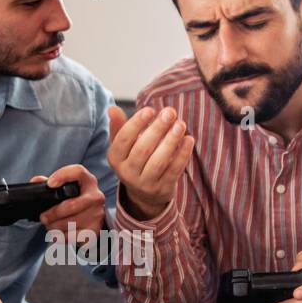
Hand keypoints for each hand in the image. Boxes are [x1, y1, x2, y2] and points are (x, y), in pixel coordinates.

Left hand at [30, 164, 105, 237]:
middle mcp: (96, 196)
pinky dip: (61, 236)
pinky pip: (72, 236)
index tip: (49, 184)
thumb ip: (51, 183)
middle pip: (71, 205)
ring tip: (50, 225)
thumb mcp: (66, 188)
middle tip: (43, 217)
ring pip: (70, 223)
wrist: (93, 219)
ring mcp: (97, 214)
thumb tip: (35, 181)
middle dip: (53, 213)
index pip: (78, 172)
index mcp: (88, 181)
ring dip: (54, 226)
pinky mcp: (94, 231)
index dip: (62, 176)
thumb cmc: (76, 201)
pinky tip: (58, 233)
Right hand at [107, 104, 193, 220]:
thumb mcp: (122, 145)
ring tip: (180, 124)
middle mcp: (127, 173)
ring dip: (171, 141)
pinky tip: (189, 139)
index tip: (150, 109)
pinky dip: (182, 155)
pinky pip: (174, 171)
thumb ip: (118, 126)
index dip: (136, 123)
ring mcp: (145, 183)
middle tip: (170, 112)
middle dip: (157, 129)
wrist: (144, 193)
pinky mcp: (163, 189)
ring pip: (158, 161)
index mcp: (115, 158)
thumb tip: (112, 108)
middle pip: (142, 149)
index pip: (124, 139)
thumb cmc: (134, 158)